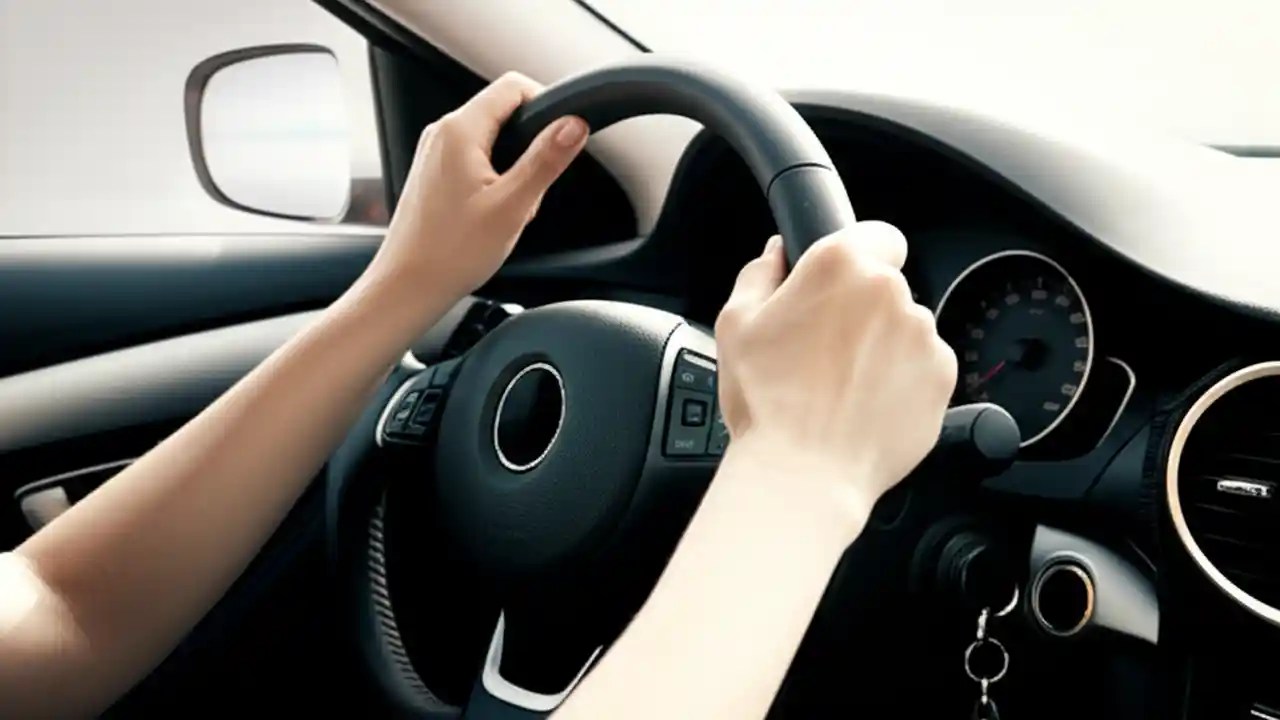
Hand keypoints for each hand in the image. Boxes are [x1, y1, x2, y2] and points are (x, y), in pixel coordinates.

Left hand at [367, 72, 588, 301]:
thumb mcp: (512, 206)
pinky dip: (495, 183)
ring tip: (506, 210)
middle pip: (505, 113)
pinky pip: (477, 161)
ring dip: (513, 170)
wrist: (408, 287)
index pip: (513, 86)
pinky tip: (490, 216)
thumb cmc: (450, 253)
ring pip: (494, 141)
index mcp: (460, 131)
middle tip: (528, 191)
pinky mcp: (434, 173)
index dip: (546, 104)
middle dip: (529, 148)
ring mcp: (435, 153)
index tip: (561, 137)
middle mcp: (442, 134)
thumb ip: (545, 160)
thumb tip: (573, 126)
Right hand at [713, 225, 956, 536]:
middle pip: (886, 285)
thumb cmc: (767, 403)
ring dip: (882, 344)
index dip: (858, 255)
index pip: (874, 233)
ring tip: (842, 384)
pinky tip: (864, 403)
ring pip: (905, 326)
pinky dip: (901, 379)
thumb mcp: (736, 325)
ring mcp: (922, 335)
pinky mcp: (942, 377)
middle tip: (825, 346)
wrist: (804, 474)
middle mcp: (889, 291)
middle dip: (862, 308)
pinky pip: (922, 365)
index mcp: (839, 265)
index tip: (841, 283)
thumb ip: (760, 275)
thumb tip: (776, 254)